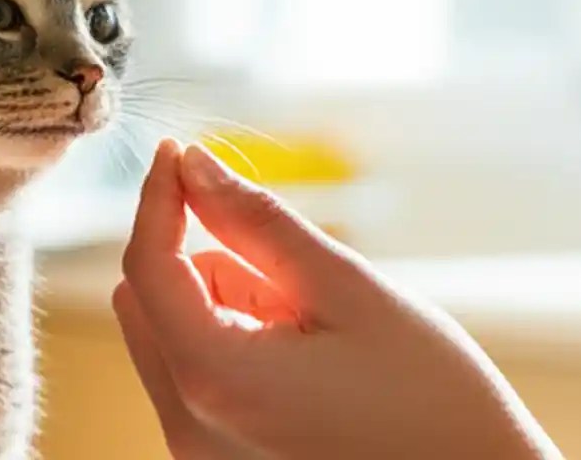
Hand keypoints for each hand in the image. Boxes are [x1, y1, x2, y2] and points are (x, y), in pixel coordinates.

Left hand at [113, 140, 560, 458]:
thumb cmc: (433, 401)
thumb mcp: (350, 292)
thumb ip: (260, 223)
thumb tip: (195, 164)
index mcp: (214, 380)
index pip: (147, 264)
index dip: (159, 196)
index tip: (182, 150)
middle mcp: (189, 428)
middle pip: (148, 301)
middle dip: (200, 259)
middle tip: (290, 269)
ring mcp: (200, 456)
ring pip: (173, 336)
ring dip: (223, 304)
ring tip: (315, 327)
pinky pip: (197, 378)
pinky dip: (234, 345)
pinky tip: (306, 359)